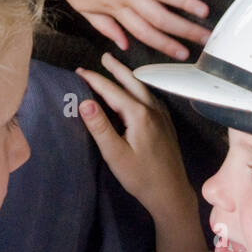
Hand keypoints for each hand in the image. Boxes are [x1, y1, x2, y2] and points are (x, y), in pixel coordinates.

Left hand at [49, 0, 210, 59]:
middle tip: (205, 38)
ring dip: (183, 2)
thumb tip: (123, 45)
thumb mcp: (84, 9)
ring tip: (203, 11)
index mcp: (115, 8)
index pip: (145, 32)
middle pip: (158, 16)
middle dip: (183, 30)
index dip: (166, 45)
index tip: (184, 54)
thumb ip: (107, 27)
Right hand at [75, 53, 197, 221]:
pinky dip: (139, 89)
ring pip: (143, 88)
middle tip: (104, 57)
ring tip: (117, 70)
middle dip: (116, 69)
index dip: (94, 79)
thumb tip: (85, 102)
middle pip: (132, 82)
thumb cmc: (141, 177)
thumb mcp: (115, 154)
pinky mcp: (166, 125)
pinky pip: (150, 98)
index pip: (112, 90)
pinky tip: (136, 94)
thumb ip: (100, 127)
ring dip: (129, 77)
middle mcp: (152, 110)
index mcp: (139, 114)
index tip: (79, 71)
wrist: (172, 194)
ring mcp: (162, 117)